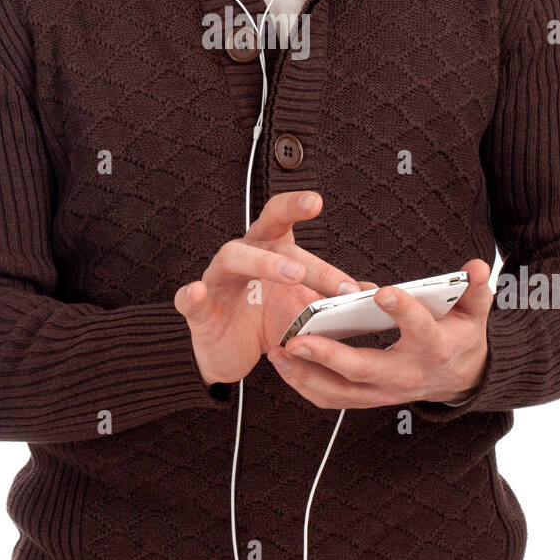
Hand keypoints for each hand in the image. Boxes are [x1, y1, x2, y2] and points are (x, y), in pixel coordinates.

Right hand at [174, 190, 363, 385]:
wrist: (230, 353)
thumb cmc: (265, 319)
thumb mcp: (301, 308)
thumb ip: (330, 296)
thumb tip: (370, 290)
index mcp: (270, 250)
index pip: (288, 223)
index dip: (305, 218)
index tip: (329, 226)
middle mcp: (244, 256)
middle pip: (263, 224)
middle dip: (286, 211)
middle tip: (314, 206)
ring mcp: (217, 279)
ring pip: (233, 258)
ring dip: (262, 262)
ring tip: (292, 274)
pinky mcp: (198, 309)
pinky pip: (188, 297)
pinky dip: (192, 294)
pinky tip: (197, 292)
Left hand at [265, 258, 491, 409]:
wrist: (462, 378)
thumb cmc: (461, 334)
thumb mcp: (473, 310)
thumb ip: (473, 289)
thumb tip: (476, 267)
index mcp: (435, 347)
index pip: (419, 329)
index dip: (402, 311)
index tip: (382, 292)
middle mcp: (407, 375)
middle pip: (365, 369)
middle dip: (330, 355)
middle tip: (299, 339)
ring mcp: (385, 392)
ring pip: (341, 392)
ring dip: (307, 375)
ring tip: (280, 351)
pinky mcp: (369, 399)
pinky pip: (333, 400)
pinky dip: (305, 386)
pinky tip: (283, 365)